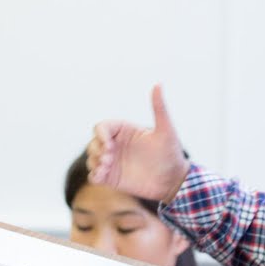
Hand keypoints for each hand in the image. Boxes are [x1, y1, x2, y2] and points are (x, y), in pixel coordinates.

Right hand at [87, 84, 190, 203]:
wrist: (173, 181)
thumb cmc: (171, 154)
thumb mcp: (166, 131)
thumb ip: (159, 108)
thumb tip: (158, 84)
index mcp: (124, 131)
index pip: (102, 127)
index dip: (101, 134)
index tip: (109, 144)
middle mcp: (116, 145)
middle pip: (93, 142)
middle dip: (97, 149)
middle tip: (109, 158)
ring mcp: (113, 162)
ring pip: (91, 158)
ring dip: (95, 162)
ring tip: (106, 168)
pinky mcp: (112, 178)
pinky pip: (94, 175)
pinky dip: (94, 175)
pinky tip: (102, 177)